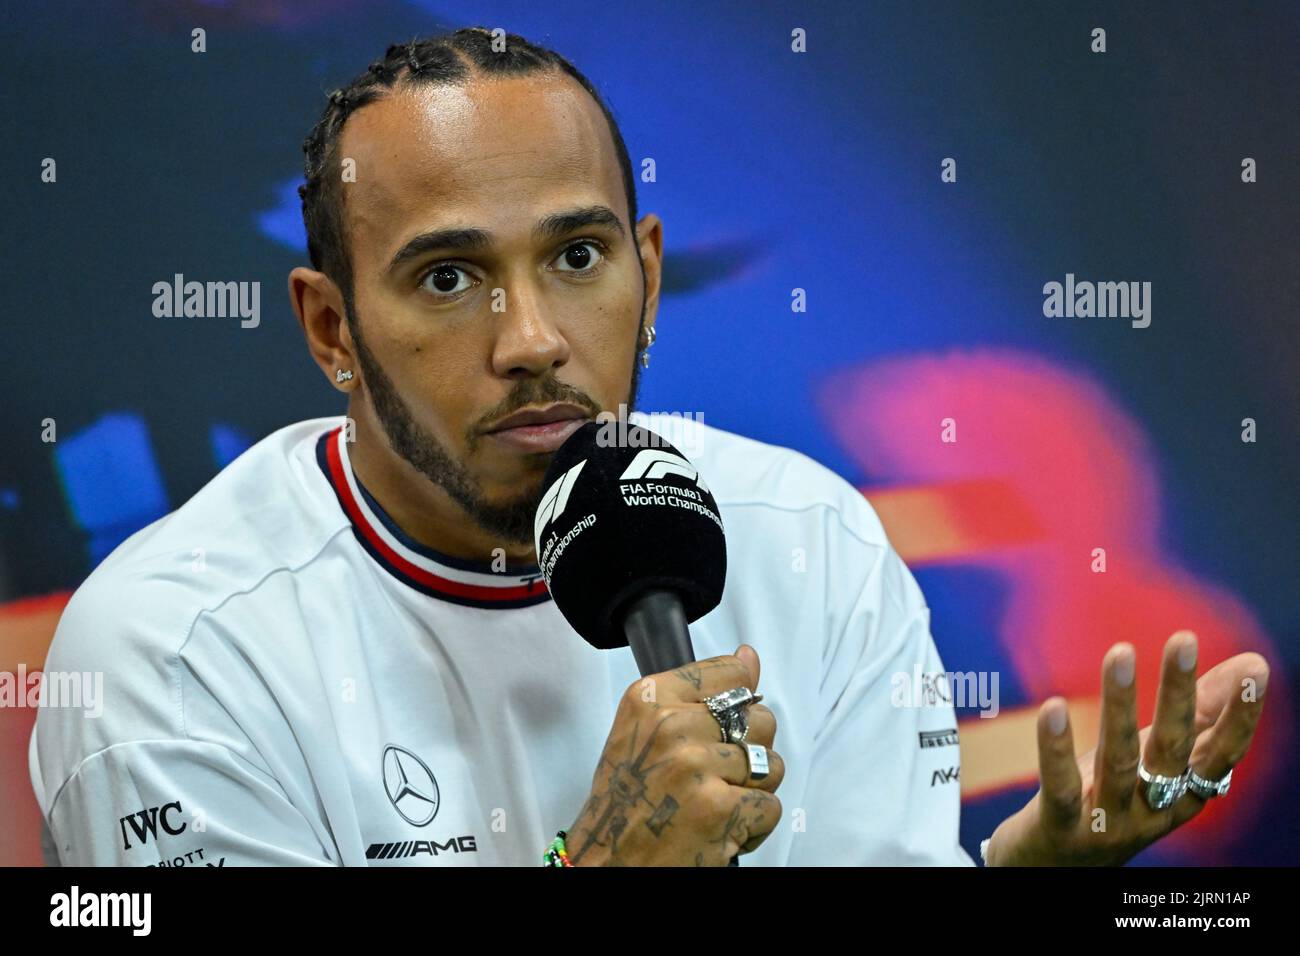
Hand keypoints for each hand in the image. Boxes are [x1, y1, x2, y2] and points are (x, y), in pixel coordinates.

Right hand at [565, 645, 784, 865]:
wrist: (609, 861)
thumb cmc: (628, 800)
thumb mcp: (646, 732)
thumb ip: (699, 692)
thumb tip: (749, 656)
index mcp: (652, 699)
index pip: (731, 674)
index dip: (738, 705)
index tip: (721, 728)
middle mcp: (671, 727)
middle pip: (759, 720)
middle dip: (748, 752)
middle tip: (713, 778)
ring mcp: (696, 767)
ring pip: (769, 764)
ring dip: (752, 791)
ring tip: (717, 804)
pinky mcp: (719, 808)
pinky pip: (769, 806)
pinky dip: (753, 826)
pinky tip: (721, 829)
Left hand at [985, 631, 1267, 865]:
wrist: (1056, 871)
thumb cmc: (1114, 800)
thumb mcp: (1158, 760)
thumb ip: (1201, 714)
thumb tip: (1252, 662)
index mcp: (1183, 793)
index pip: (1220, 754)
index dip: (1241, 717)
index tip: (1256, 672)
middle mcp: (1153, 810)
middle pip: (1172, 750)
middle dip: (1180, 695)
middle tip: (1183, 640)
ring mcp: (1108, 822)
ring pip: (1118, 761)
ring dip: (1119, 705)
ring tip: (1120, 653)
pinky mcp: (1061, 827)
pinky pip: (1061, 786)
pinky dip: (1057, 748)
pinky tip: (1053, 707)